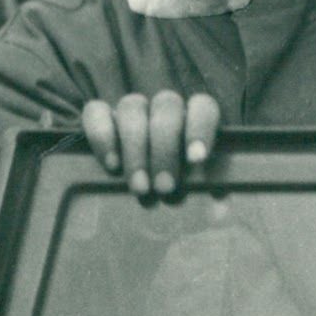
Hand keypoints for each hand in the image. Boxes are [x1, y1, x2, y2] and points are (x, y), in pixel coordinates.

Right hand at [82, 91, 221, 196]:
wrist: (141, 200)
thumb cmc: (176, 193)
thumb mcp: (198, 196)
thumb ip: (211, 196)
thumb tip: (220, 208)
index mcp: (193, 119)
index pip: (202, 106)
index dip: (200, 128)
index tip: (196, 159)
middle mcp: (162, 109)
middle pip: (166, 106)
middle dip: (165, 148)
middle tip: (165, 187)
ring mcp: (131, 110)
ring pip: (132, 106)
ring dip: (136, 147)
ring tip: (140, 186)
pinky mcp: (100, 117)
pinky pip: (96, 111)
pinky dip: (102, 135)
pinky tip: (111, 164)